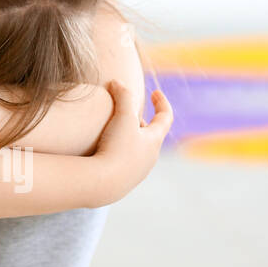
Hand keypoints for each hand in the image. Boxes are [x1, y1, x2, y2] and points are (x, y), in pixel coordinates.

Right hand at [90, 81, 172, 205]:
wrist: (102, 184)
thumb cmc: (116, 148)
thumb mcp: (122, 116)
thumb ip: (122, 95)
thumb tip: (116, 82)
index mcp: (154, 141)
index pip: (165, 118)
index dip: (162, 103)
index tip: (155, 92)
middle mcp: (149, 158)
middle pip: (150, 134)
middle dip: (139, 121)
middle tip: (126, 111)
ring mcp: (137, 172)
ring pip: (136, 149)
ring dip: (128, 137)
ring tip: (113, 130)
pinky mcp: (123, 182)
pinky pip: (124, 162)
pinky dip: (118, 151)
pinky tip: (104, 150)